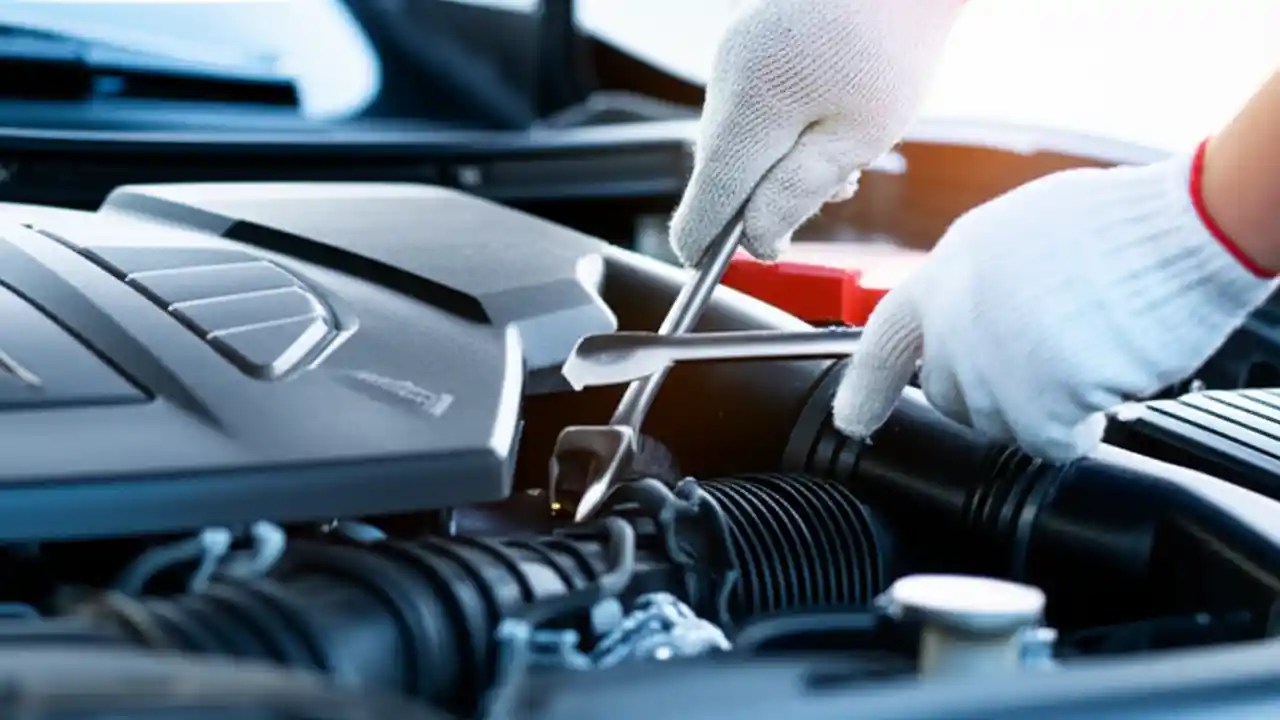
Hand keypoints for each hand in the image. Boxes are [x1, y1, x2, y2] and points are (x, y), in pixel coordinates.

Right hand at [668, 0, 962, 264]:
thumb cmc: (893, 42)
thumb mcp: (858, 137)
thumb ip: (798, 193)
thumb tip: (757, 240)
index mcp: (749, 111)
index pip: (705, 204)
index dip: (709, 246)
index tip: (729, 264)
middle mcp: (724, 80)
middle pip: (719, 172)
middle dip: (762, 197)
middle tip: (837, 187)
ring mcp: (728, 55)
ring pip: (733, 138)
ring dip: (774, 160)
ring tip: (843, 146)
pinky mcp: (742, 41)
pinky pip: (744, 104)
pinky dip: (777, 124)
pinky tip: (826, 110)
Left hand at [832, 148, 1277, 461]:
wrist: (1177, 229)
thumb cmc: (1118, 224)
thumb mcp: (1019, 234)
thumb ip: (982, 284)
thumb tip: (981, 318)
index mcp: (945, 272)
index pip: (884, 340)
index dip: (866, 386)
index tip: (852, 420)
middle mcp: (953, 322)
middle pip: (948, 394)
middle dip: (991, 392)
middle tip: (1046, 362)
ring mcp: (988, 365)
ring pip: (998, 424)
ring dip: (1041, 408)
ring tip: (1087, 354)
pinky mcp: (1034, 402)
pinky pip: (1048, 444)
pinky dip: (1079, 430)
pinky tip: (1104, 387)